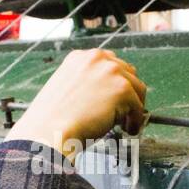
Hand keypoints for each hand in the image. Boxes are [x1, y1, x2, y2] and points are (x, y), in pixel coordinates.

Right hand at [8, 49, 147, 160]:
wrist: (49, 132)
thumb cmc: (52, 120)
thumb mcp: (65, 90)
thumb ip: (86, 84)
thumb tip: (105, 94)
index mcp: (80, 57)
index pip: (110, 64)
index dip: (115, 83)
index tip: (116, 98)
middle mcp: (97, 58)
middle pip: (128, 73)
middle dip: (128, 93)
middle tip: (124, 112)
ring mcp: (111, 72)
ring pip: (137, 89)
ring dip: (133, 107)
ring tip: (125, 123)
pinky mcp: (122, 89)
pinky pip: (139, 108)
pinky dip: (135, 121)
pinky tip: (126, 130)